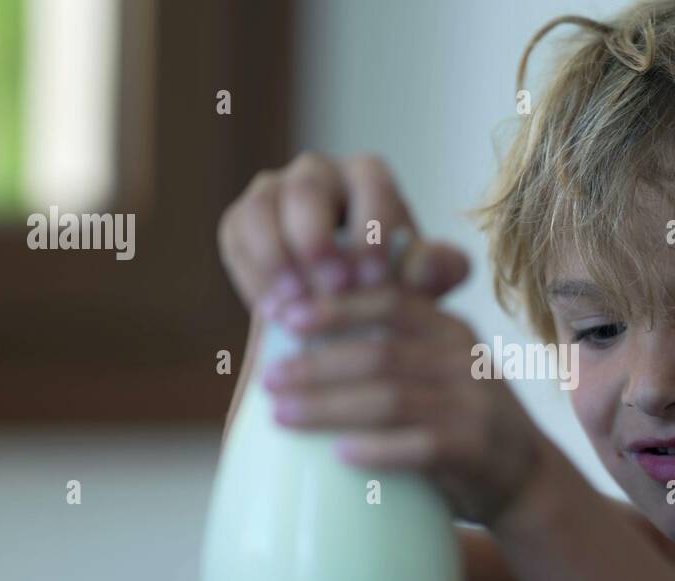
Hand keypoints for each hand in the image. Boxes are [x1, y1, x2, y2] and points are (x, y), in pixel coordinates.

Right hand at [217, 152, 468, 312]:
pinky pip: (237, 235)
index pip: (371, 183)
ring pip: (263, 207)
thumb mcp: (423, 282)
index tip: (376, 277)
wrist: (342, 310)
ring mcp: (274, 193)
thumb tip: (422, 261)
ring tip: (297, 305)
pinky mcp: (241, 221)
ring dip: (278, 256)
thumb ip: (437, 269)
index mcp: (369, 176)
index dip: (372, 228)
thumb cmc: (391, 286)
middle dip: (318, 239)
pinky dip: (254, 274)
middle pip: (308, 188)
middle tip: (333, 288)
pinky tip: (274, 312)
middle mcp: (319, 173)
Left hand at [260, 284, 552, 526]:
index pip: (388, 302)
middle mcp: (463, 359)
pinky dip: (377, 450)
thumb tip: (296, 343)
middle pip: (379, 353)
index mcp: (449, 330)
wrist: (525, 478)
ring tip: (281, 415)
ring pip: (390, 399)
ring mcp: (473, 404)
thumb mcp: (437, 371)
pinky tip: (339, 455)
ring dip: (329, 407)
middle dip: (316, 365)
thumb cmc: (458, 421)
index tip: (285, 318)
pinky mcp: (475, 449)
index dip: (334, 307)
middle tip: (268, 379)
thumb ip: (392, 350)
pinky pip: (420, 446)